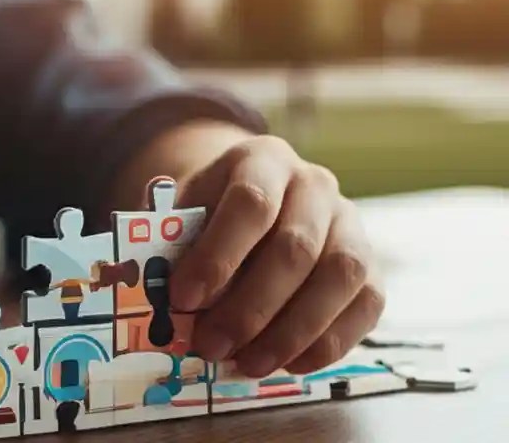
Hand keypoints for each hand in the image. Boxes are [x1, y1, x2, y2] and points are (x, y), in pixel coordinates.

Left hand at [168, 135, 384, 377]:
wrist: (252, 201)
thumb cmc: (208, 212)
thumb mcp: (180, 211)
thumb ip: (168, 238)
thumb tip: (151, 281)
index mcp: (262, 159)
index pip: (250, 203)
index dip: (217, 255)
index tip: (183, 299)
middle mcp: (314, 184)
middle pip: (295, 248)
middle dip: (249, 307)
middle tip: (211, 345)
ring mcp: (350, 222)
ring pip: (339, 278)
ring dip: (291, 331)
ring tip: (247, 364)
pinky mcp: (371, 264)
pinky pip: (366, 305)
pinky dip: (328, 342)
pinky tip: (288, 363)